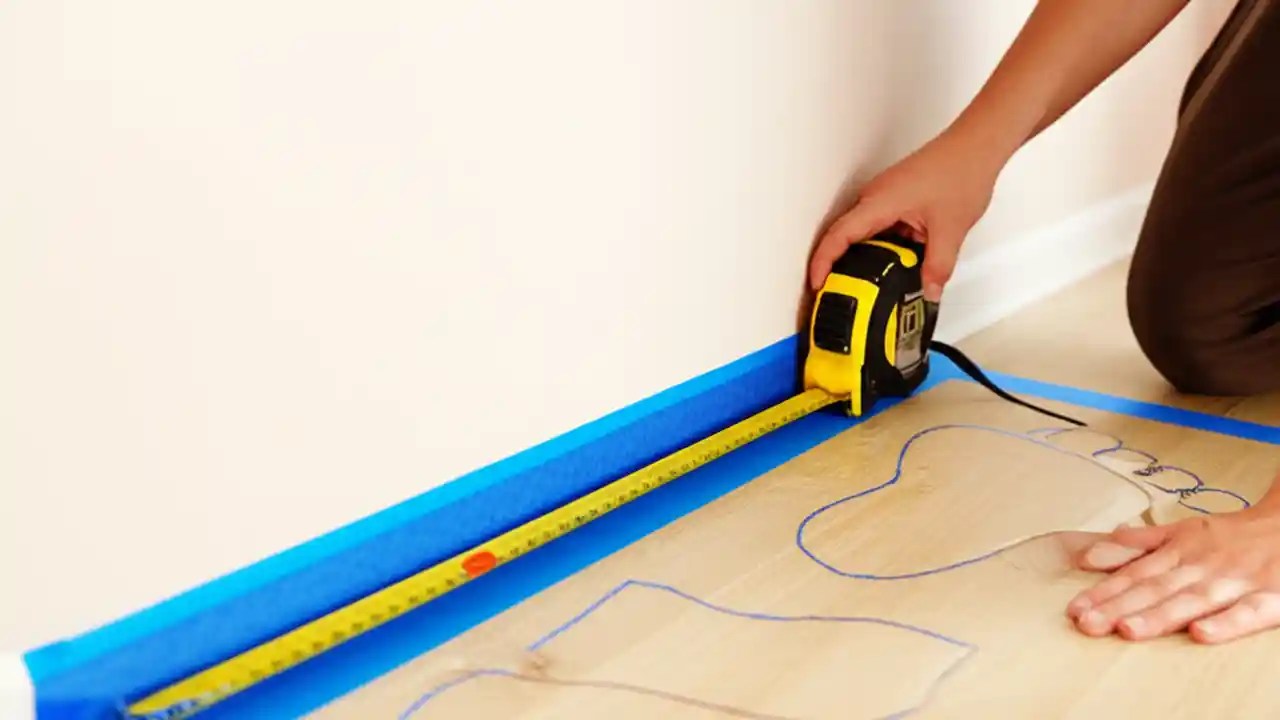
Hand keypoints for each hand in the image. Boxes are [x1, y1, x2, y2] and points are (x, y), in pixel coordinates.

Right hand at [807, 130, 1002, 300]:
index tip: (817, 284)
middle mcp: (876, 198)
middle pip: (846, 237)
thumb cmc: (961, 170)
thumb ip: (938, 266)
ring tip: (872, 286)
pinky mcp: (897, 198)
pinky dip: (885, 247)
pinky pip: (881, 228)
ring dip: (868, 258)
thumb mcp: (950, 229)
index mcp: (879, 202)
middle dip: (841, 267)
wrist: (977, 146)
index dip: (823, 262)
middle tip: (844, 294)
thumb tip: (928, 290)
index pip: (838, 236)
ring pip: (866, 234)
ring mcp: (885, 197)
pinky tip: (899, 263)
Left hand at [1066, 504, 1279, 643]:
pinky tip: (1200, 635)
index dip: (1104, 591)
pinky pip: (1246, 613)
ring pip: (1192, 601)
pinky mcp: (1269, 598)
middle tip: (1087, 623)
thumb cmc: (1231, 535)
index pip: (1134, 575)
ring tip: (1127, 630)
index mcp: (1178, 552)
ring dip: (1159, 616)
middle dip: (1119, 607)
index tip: (1076, 608)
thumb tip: (1088, 556)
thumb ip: (1135, 545)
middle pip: (1155, 590)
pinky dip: (1224, 624)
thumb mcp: (1181, 532)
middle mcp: (1201, 567)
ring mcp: (1233, 583)